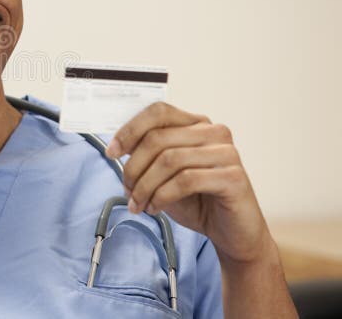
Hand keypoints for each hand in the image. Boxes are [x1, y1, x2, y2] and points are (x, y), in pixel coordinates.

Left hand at [106, 102, 269, 263]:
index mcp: (196, 124)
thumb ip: (146, 156)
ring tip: (138, 204)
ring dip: (145, 186)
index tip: (112, 152)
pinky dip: (162, 196)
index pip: (158, 112)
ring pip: (169, 159)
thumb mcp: (164, 175)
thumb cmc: (197, 202)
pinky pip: (186, 180)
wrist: (232, 234)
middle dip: (134, 167)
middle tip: (127, 190)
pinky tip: (155, 208)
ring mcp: (226, 153)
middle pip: (158, 138)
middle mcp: (214, 132)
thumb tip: (117, 148)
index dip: (130, 130)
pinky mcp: (233, 176)